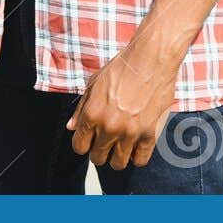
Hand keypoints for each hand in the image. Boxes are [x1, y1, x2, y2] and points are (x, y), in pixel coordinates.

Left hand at [67, 44, 177, 169]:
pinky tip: (136, 145)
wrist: (151, 59)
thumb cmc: (122, 67)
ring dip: (118, 156)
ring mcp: (130, 132)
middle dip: (99, 151)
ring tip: (121, 145)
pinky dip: (137, 156)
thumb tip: (71, 127)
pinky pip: (140, 160)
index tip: (90, 139)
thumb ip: (81, 108)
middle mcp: (109, 126)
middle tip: (106, 141)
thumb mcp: (94, 83)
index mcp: (92, 114)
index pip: (79, 147)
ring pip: (118, 164)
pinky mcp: (150, 134)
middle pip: (98, 158)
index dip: (84, 144)